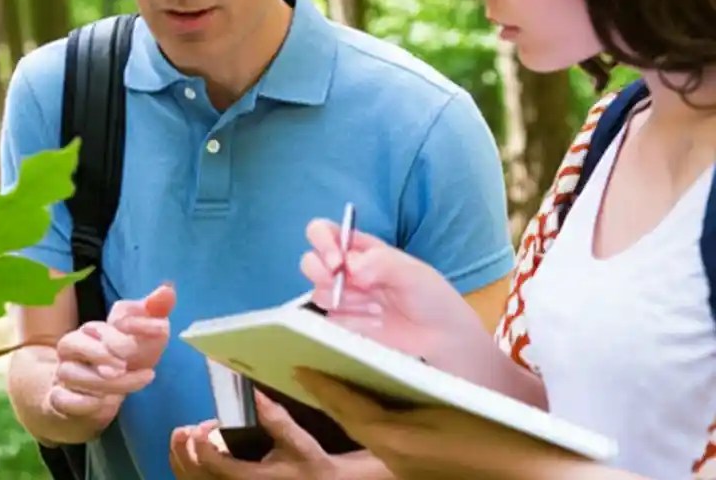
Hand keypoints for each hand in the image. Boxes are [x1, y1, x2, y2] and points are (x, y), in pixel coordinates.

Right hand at [45, 283, 175, 422]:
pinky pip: (61, 399)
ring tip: (138, 382)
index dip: (128, 326)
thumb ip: (154, 312)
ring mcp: (62, 375)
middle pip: (76, 343)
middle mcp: (71, 350)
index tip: (162, 330)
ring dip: (104, 381)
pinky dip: (82, 402)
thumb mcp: (141, 338)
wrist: (91, 399)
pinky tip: (106, 403)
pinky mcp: (58, 401)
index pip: (101, 321)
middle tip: (127, 363)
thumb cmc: (120, 362)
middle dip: (103, 353)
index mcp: (89, 330)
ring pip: (71, 374)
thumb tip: (167, 289)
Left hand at [170, 391, 340, 478]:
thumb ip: (275, 419)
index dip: (202, 442)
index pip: (213, 464)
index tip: (209, 423)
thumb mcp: (298, 441)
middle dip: (183, 449)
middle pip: (195, 476)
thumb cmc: (309, 465)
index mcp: (251, 479)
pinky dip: (189, 470)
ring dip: (182, 459)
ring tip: (186, 436)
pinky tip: (194, 453)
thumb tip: (254, 392)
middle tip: (187, 428)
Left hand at [295, 369, 593, 479]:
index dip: (321, 383)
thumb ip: (404, 389)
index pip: (345, 406)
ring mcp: (406, 468)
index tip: (298, 364)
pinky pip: (384, 443)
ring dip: (348, 409)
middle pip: (350, 422)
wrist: (535, 475)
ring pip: (365, 433)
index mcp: (396, 437)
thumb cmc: (499, 432)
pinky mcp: (419, 473)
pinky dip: (372, 422)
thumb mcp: (450, 401)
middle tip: (305, 370)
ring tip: (332, 384)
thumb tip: (362, 373)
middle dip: (327, 397)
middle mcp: (394, 456)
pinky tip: (374, 407)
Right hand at [299, 220, 493, 376]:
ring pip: (316, 292)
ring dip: (339, 298)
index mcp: (360, 249)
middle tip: (337, 280)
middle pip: (309, 261)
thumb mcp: (412, 272)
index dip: (322, 241)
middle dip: (317, 269)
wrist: (441, 339)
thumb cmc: (430, 297)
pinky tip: (372, 324)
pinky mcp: (343, 325)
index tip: (337, 260)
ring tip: (373, 308)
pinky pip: (328, 321)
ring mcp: (342, 299)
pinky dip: (346, 321)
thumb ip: (381, 262)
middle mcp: (346, 272)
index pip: (324, 232)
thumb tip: (350, 267)